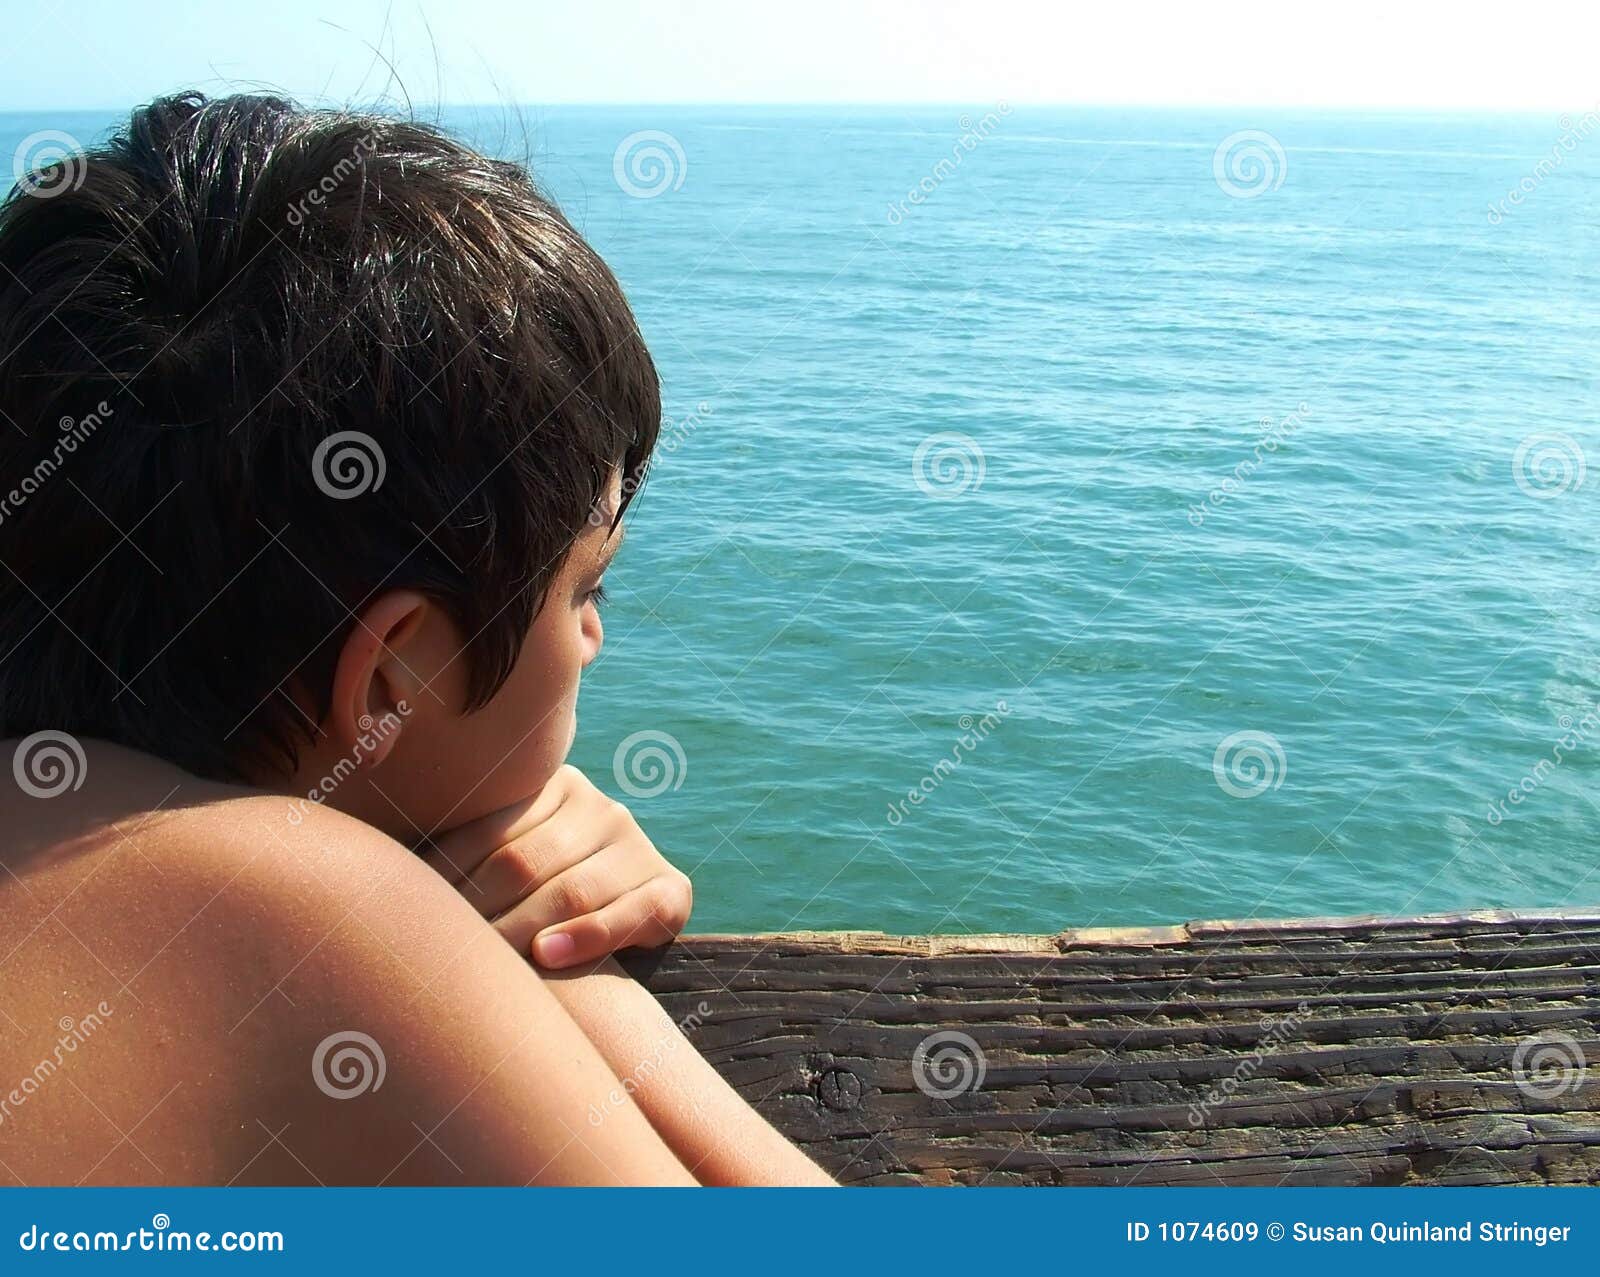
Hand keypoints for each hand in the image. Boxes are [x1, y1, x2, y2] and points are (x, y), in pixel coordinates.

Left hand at [418, 765, 692, 968]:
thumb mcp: (504, 860)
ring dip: (521, 930)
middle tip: (440, 954)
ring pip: (571, 889)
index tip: (411, 919)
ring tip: (484, 963)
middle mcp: (600, 807)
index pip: (488, 833)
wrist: (620, 922)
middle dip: (477, 913)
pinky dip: (588, 937)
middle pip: (524, 864)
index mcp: (554, 786)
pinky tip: (548, 955)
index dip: (445, 879)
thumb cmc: (532, 901)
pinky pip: (630, 912)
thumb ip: (461, 858)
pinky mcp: (671, 888)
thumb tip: (378, 867)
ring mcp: (637, 846)